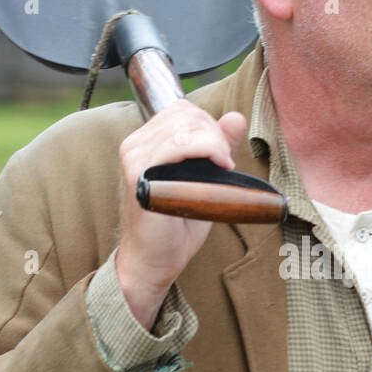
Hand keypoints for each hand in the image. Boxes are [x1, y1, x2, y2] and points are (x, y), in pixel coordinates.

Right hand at [115, 104, 247, 329]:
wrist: (153, 261)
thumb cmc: (176, 225)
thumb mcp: (202, 179)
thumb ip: (216, 146)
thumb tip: (237, 117)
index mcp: (145, 142)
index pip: (183, 110)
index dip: (210, 126)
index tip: (222, 155)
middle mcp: (134, 144)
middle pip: (187, 115)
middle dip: (216, 134)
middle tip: (226, 165)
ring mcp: (134, 156)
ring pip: (186, 125)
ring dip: (215, 143)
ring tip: (223, 168)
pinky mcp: (139, 172)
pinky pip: (178, 144)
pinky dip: (206, 149)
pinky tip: (219, 167)